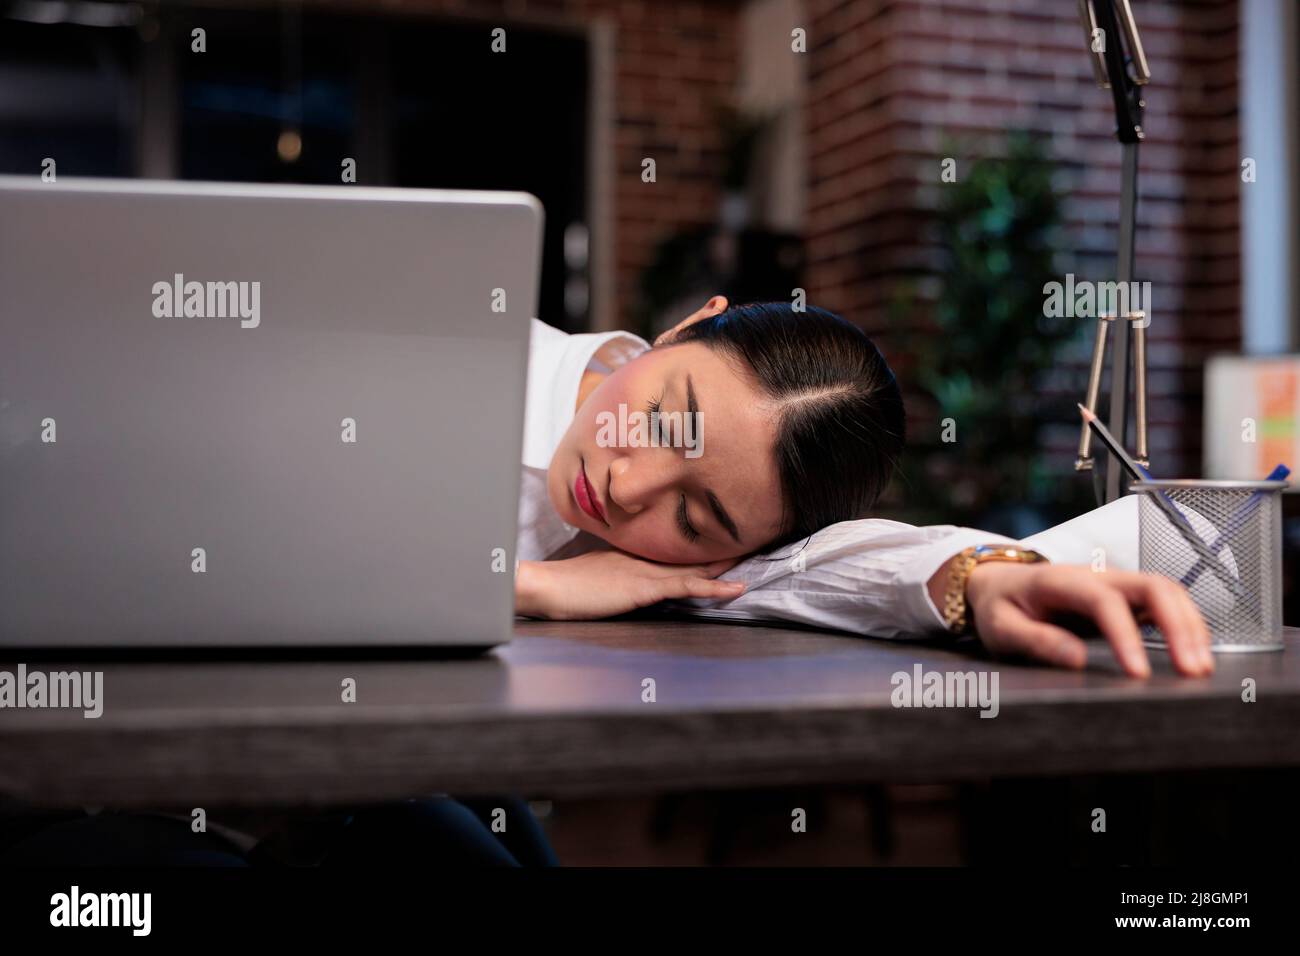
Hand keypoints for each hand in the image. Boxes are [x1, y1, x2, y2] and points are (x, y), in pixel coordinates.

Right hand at [515, 551, 745, 620]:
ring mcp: (648, 572)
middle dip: (724, 548)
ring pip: (698, 567)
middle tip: (755, 535)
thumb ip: (620, 569)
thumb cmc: (568, 584)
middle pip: (694, 554)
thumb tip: (632, 574)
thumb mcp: (601, 571)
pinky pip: (687, 588)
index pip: (677, 550)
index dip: (704, 545)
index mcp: (638, 554)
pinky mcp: (646, 588)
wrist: (550, 587)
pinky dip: (714, 588)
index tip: (728, 536)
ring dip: (728, 564)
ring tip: (757, 555)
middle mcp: (648, 558)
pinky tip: (736, 588)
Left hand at [963, 562, 1213, 677]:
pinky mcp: (1126, 595)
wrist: (999, 581)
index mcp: (1062, 580)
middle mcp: (1096, 575)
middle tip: (1193, 670)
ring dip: (1191, 626)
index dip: (1126, 636)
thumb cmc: (1000, 606)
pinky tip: (1195, 653)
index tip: (1139, 675)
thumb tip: (1078, 659)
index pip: (1104, 601)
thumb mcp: (1002, 627)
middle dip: (1179, 626)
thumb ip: (1036, 640)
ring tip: (1201, 667)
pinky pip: (1166, 602)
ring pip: (1167, 591)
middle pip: (1152, 586)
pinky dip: (1187, 624)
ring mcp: (1115, 582)